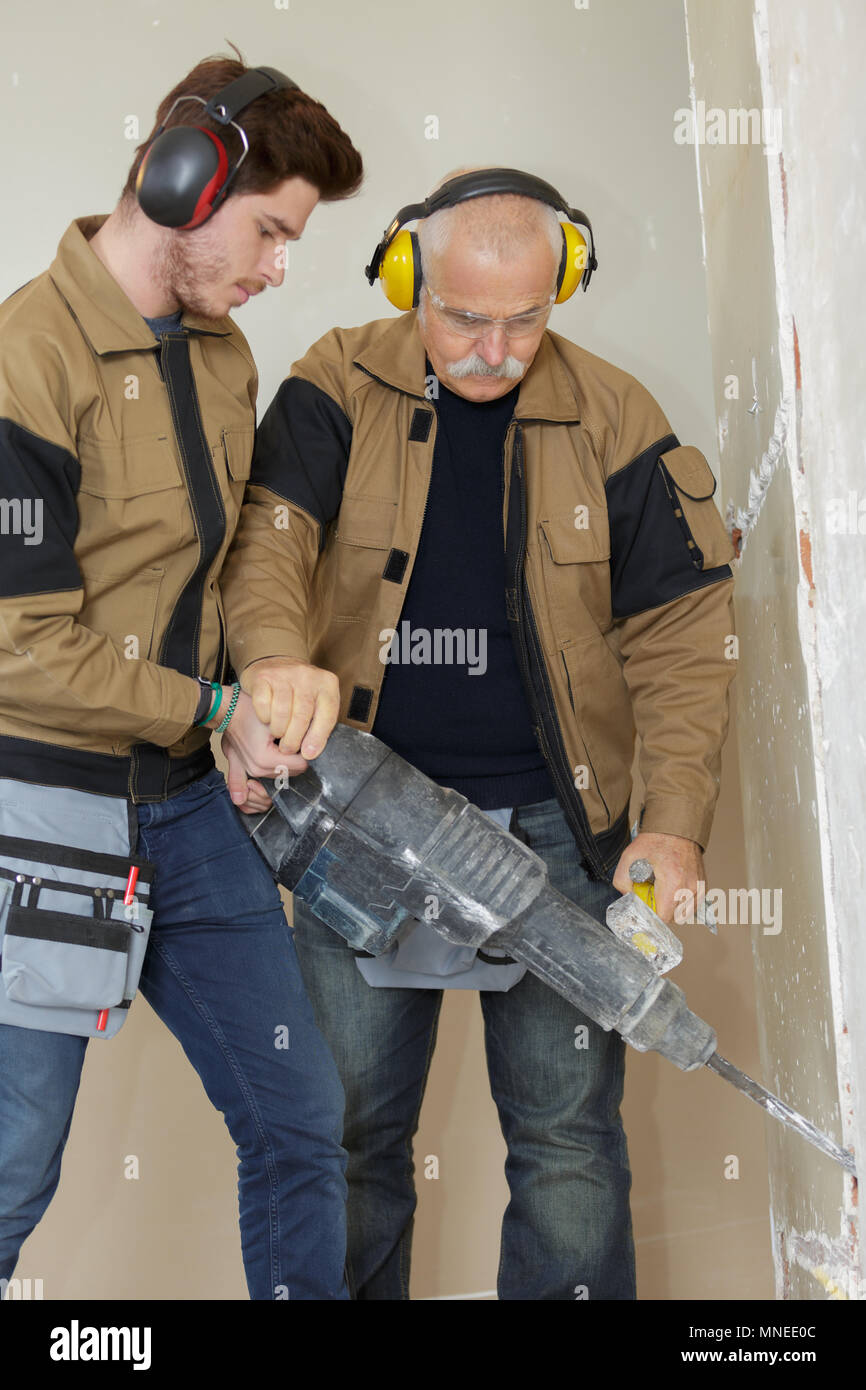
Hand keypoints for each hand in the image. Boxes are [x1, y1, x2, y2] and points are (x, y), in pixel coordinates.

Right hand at [219, 688, 307, 812]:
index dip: (306, 751)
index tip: (304, 739)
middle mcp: (257, 770)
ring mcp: (252, 772)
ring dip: (289, 763)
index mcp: (265, 759)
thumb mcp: (277, 722)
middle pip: (293, 772)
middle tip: (294, 740)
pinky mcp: (249, 770)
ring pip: (284, 774)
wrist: (229, 712)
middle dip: (298, 758)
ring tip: (284, 745)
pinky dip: (279, 768)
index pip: (301, 765)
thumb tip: (309, 748)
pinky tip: (278, 756)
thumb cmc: (250, 712)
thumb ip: (294, 738)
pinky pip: (271, 777)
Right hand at [240, 657, 339, 758]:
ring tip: (278, 734)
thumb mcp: (317, 702)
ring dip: (278, 730)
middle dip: (294, 739)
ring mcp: (284, 674)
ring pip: (282, 712)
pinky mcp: (263, 677)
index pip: (328, 714)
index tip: (309, 754)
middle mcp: (307, 675)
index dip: (318, 737)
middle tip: (288, 749)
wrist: (274, 663)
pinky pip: (263, 705)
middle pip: (303, 715)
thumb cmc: (299, 691)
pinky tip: (267, 719)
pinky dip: (264, 717)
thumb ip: (320, 723)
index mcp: (327, 683)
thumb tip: (311, 752)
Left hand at [612, 831, 704, 925]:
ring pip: (683, 914)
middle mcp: (690, 887)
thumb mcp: (630, 857)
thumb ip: (622, 881)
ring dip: (671, 908)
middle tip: (651, 894)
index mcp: (673, 882)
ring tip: (663, 891)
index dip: (650, 915)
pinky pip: (692, 906)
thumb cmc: (656, 841)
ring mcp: (699, 887)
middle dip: (659, 910)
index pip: (663, 916)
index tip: (644, 906)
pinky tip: (672, 890)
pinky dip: (681, 903)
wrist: (676, 828)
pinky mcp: (703, 886)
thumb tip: (627, 897)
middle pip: (673, 918)